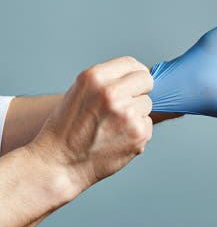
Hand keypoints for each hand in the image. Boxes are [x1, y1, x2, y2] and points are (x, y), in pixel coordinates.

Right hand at [27, 57, 153, 195]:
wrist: (59, 163)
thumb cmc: (67, 130)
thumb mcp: (80, 93)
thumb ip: (107, 82)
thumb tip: (137, 76)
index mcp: (95, 78)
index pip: (132, 63)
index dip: (133, 75)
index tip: (132, 83)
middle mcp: (112, 93)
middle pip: (146, 80)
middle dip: (138, 92)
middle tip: (123, 107)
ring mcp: (127, 113)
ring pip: (147, 104)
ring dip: (136, 114)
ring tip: (113, 126)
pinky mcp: (139, 132)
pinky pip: (147, 124)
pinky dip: (137, 132)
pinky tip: (117, 138)